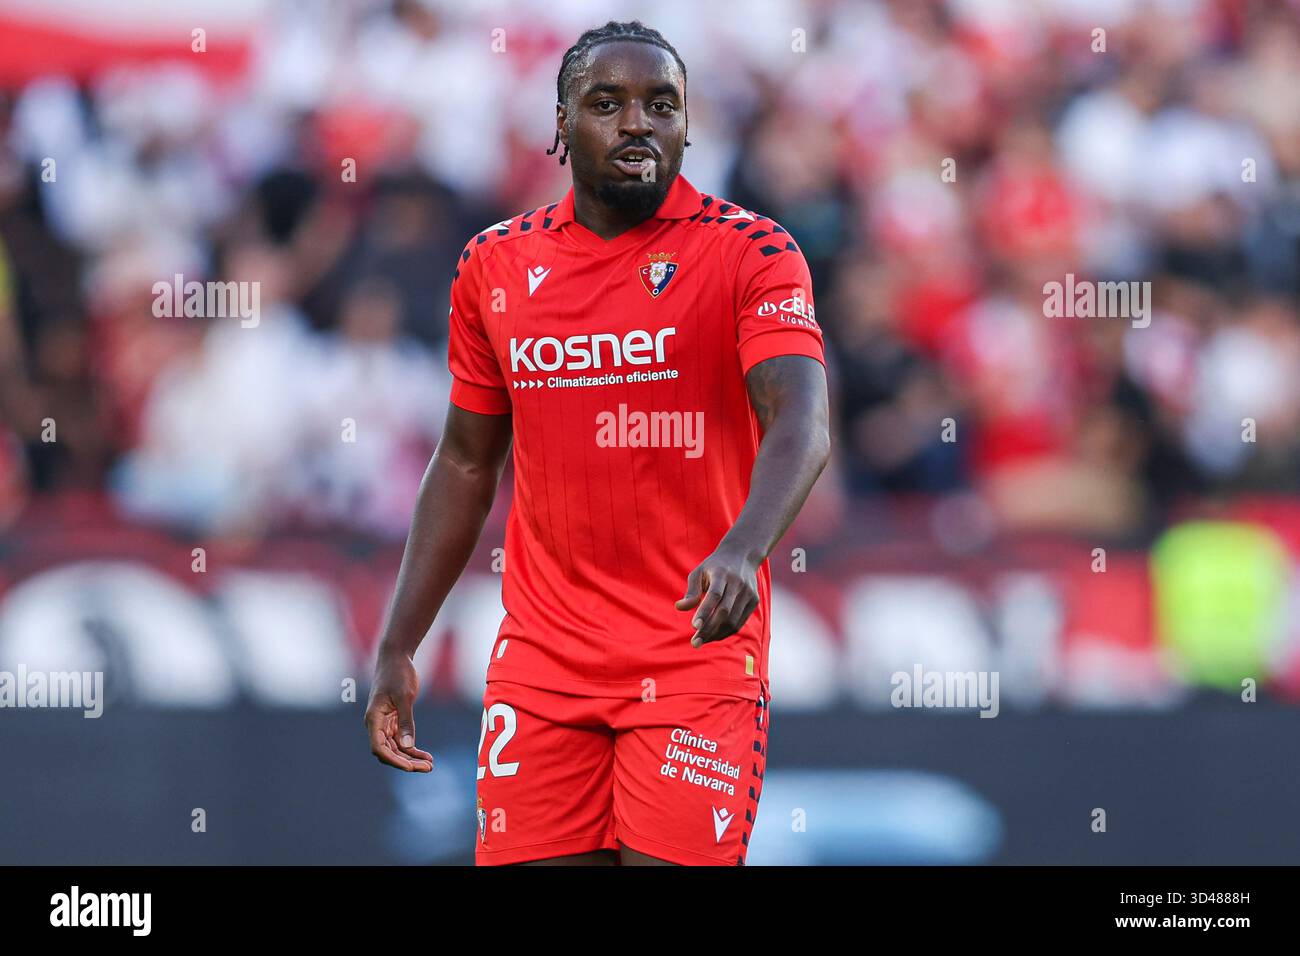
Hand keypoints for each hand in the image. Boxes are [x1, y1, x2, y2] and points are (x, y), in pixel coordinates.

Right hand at [364, 649, 433, 771]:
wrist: (396, 657)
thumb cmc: (398, 673)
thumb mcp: (404, 696)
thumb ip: (406, 721)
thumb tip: (408, 746)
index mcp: (373, 718)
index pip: (379, 747)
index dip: (393, 760)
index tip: (410, 767)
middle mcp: (376, 724)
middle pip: (388, 752)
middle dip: (406, 762)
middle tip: (428, 768)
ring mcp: (385, 723)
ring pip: (395, 748)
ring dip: (411, 758)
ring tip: (429, 765)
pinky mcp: (394, 720)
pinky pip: (401, 740)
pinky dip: (412, 748)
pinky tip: (426, 756)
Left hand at [675, 546, 760, 646]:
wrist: (742, 555)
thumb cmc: (714, 567)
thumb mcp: (699, 573)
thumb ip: (691, 591)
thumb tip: (679, 608)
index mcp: (722, 574)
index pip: (714, 595)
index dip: (705, 612)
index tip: (694, 626)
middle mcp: (738, 583)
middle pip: (724, 611)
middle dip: (709, 629)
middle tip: (694, 642)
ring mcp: (748, 593)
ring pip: (733, 620)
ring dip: (716, 634)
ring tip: (701, 641)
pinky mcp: (754, 601)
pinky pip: (739, 622)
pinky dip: (726, 632)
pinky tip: (713, 635)